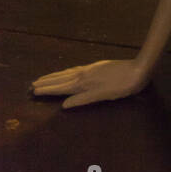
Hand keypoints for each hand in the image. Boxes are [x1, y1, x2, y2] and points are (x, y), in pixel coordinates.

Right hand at [31, 59, 148, 108]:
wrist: (138, 69)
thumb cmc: (122, 86)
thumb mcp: (103, 96)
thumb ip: (83, 99)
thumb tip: (63, 105)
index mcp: (84, 83)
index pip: (61, 88)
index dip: (48, 90)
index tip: (33, 91)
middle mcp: (83, 75)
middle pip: (61, 79)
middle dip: (46, 82)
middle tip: (32, 85)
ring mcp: (89, 69)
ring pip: (67, 73)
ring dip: (54, 76)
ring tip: (42, 78)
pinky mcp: (96, 66)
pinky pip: (74, 69)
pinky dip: (65, 72)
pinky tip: (66, 73)